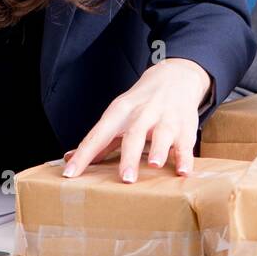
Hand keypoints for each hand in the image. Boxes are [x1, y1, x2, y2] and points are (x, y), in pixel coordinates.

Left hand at [62, 58, 213, 182]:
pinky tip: (183, 172)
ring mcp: (166, 119)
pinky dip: (185, 157)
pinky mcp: (185, 127)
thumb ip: (99, 139)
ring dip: (159, 150)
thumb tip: (70, 159)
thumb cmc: (141, 103)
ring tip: (154, 165)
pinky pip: (186, 143)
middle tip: (125, 178)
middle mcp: (143, 113)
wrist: (175, 77)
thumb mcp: (118, 115)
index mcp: (120, 111)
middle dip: (129, 156)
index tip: (70, 173)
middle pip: (134, 134)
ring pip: (162, 134)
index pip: (98, 134)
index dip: (84, 154)